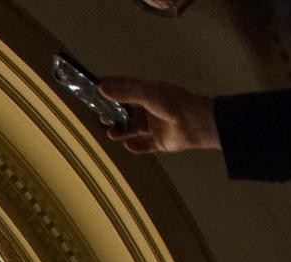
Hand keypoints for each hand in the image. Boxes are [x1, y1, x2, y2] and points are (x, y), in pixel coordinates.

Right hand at [98, 77, 219, 153]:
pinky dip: (134, 146)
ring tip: (112, 133)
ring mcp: (155, 125)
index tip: (95, 87)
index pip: (126, 87)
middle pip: (126, 111)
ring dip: (120, 131)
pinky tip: (128, 145)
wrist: (196, 123)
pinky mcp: (159, 142)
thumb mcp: (147, 94)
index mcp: (149, 92)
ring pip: (132, 129)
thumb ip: (125, 92)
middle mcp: (151, 108)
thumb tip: (101, 88)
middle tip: (103, 118)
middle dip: (113, 114)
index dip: (112, 86)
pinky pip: (143, 145)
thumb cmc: (172, 103)